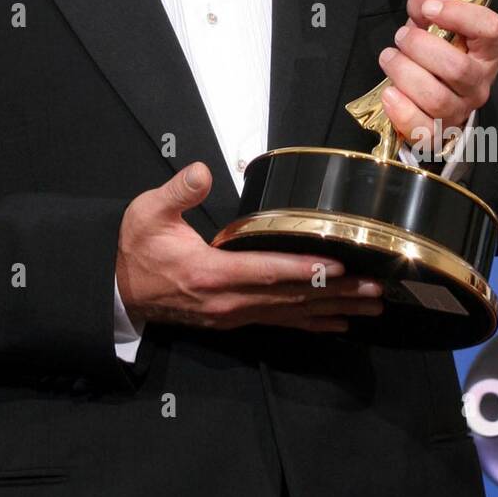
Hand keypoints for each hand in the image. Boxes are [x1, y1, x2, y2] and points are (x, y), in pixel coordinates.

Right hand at [115, 163, 384, 333]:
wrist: (120, 291)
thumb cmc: (137, 249)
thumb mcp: (147, 212)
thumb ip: (177, 192)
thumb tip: (201, 172)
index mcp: (210, 272)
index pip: (266, 271)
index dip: (303, 269)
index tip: (337, 267)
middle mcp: (229, 300)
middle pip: (291, 297)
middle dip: (337, 293)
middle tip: (377, 288)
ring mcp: (234, 314)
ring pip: (292, 314)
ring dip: (334, 309)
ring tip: (371, 304)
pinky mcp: (235, 319)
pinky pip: (281, 323)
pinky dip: (313, 324)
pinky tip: (339, 324)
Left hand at [377, 0, 497, 150]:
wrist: (436, 97)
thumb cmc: (436, 54)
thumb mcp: (432, 26)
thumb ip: (425, 7)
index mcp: (487, 50)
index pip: (490, 29)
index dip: (459, 14)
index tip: (430, 8)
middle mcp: (480, 82)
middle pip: (457, 67)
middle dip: (419, 47)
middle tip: (400, 37)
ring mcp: (462, 110)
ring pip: (436, 98)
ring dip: (404, 73)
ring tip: (389, 58)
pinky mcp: (440, 133)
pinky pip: (424, 129)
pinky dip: (401, 110)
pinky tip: (389, 92)